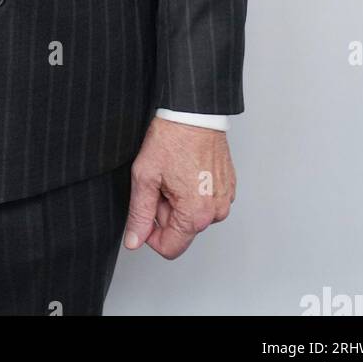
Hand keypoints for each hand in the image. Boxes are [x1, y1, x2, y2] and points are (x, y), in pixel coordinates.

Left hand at [123, 116, 235, 258]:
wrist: (194, 113)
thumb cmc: (172, 139)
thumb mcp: (145, 176)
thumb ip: (139, 214)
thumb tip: (134, 241)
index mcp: (196, 214)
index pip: (169, 248)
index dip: (150, 233)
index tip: (145, 211)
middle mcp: (216, 212)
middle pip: (181, 230)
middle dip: (164, 211)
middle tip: (159, 182)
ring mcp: (225, 200)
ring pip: (192, 216)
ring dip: (178, 201)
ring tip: (173, 174)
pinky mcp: (228, 188)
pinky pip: (205, 202)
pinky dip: (192, 192)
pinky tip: (186, 170)